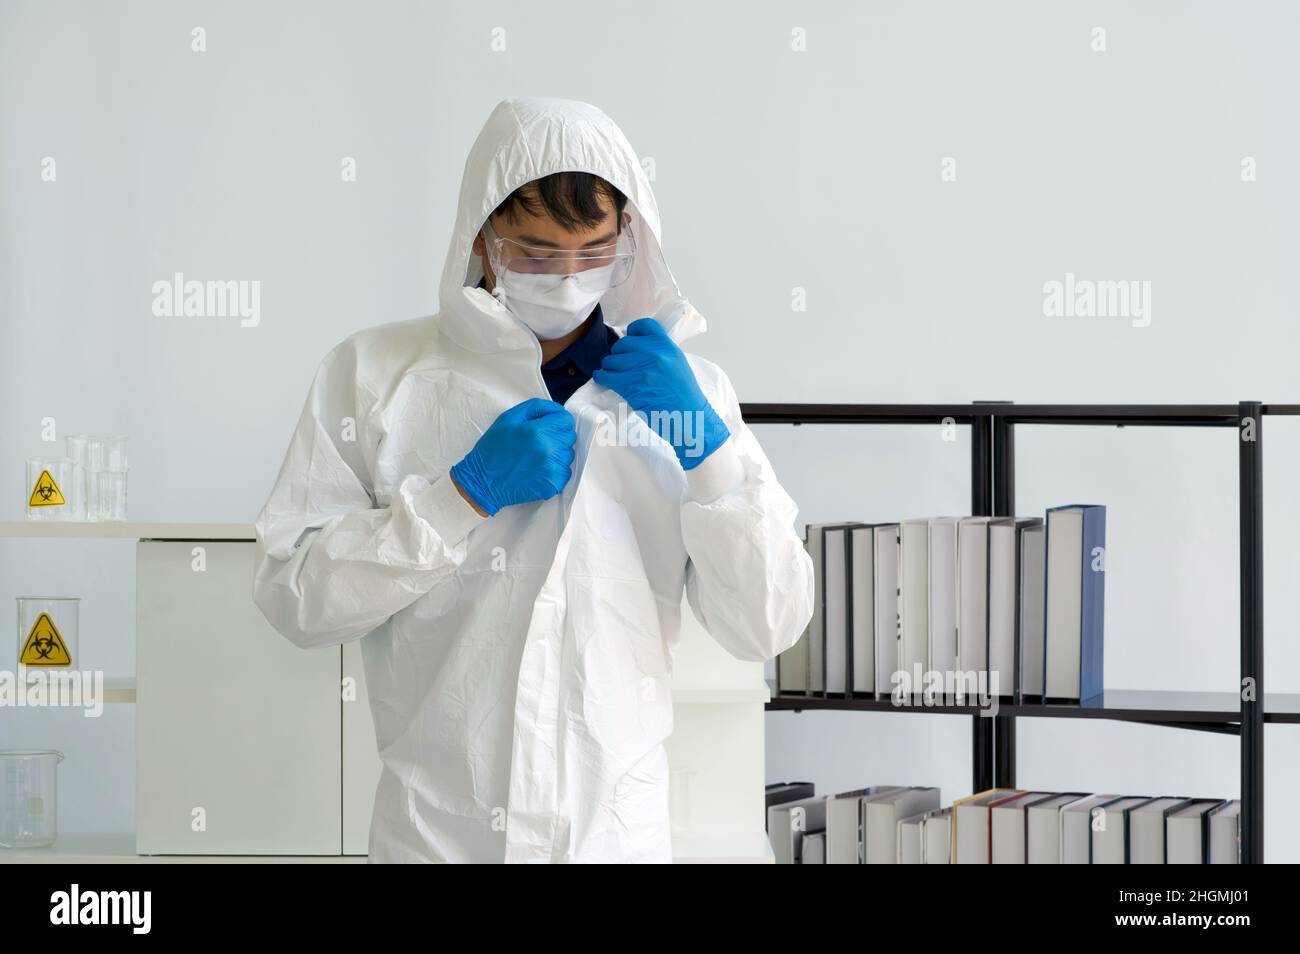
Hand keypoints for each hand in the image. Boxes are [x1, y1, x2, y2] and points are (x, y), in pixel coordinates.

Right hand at [450, 398, 575, 515]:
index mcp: (537, 431)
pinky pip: (565, 472)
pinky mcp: (553, 485)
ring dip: (556, 454)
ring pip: (568, 455)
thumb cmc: (493, 449)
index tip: (548, 426)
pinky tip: (538, 470)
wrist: (483, 482)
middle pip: (569, 437)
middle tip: (538, 442)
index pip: (566, 420)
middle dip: (557, 436)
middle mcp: (548, 449)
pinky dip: (555, 470)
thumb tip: (557, 410)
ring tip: (536, 457)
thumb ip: (536, 408)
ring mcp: (552, 469)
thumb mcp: (508, 418)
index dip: (558, 421)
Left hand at [592, 317, 729, 469]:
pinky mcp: (631, 385)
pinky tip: (603, 379)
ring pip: (612, 360)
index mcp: (668, 346)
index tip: (629, 339)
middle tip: (620, 364)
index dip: (632, 332)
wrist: (689, 418)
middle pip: (623, 343)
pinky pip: (607, 376)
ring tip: (612, 374)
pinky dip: (602, 377)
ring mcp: (642, 369)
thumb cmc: (684, 396)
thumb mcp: (678, 364)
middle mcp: (655, 354)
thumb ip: (661, 353)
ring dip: (609, 367)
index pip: (644, 325)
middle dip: (618, 354)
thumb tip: (637, 349)